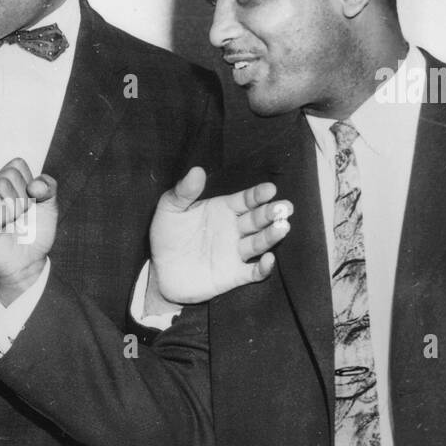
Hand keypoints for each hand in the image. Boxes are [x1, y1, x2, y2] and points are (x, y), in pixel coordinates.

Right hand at [0, 158, 57, 304]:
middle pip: (9, 175)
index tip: (27, 206)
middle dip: (22, 200)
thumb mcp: (49, 205)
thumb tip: (34, 186)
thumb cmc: (34, 234)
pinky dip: (1, 216)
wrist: (28, 262)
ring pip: (0, 186)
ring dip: (13, 210)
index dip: (30, 186)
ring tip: (7, 224)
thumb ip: (48, 187)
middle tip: (16, 219)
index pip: (17, 165)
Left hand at [147, 166, 292, 308]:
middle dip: (272, 213)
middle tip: (285, 207)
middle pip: (257, 219)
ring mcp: (236, 252)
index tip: (270, 189)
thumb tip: (197, 170)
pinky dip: (263, 267)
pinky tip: (268, 259)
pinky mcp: (234, 275)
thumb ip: (183, 191)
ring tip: (283, 227)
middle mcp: (234, 229)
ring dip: (272, 235)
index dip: (258, 195)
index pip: (246, 200)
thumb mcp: (169, 210)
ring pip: (259, 242)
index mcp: (223, 209)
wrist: (160, 272)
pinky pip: (253, 272)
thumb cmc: (167, 236)